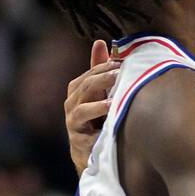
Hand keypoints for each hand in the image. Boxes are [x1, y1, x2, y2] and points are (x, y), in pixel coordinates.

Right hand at [65, 39, 120, 174]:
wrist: (89, 153)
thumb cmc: (97, 119)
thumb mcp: (100, 94)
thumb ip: (100, 70)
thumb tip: (100, 42)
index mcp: (77, 90)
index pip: (90, 73)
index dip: (105, 67)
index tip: (122, 63)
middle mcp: (71, 103)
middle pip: (86, 85)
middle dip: (103, 77)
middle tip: (121, 73)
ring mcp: (72, 121)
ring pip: (83, 106)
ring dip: (100, 99)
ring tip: (116, 94)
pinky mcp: (77, 139)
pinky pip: (87, 127)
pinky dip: (99, 117)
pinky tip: (112, 113)